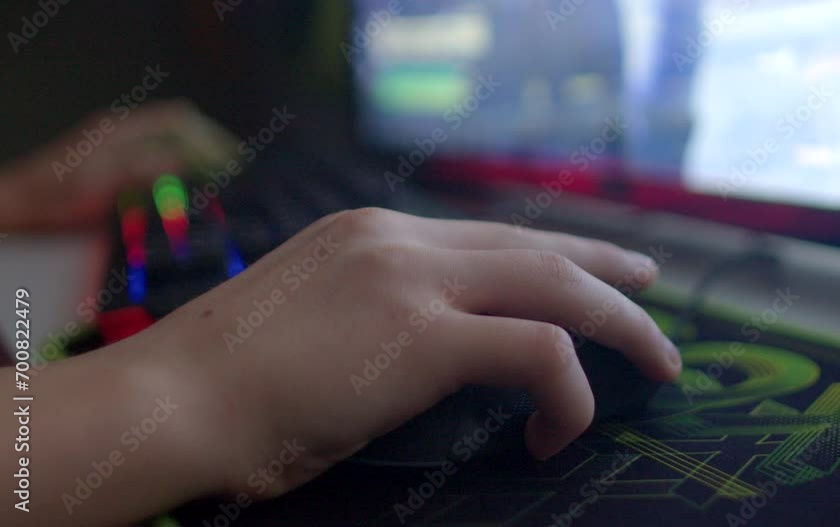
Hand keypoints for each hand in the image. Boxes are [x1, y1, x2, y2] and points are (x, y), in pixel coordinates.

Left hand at [0, 99, 236, 229]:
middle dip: (209, 149)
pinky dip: (178, 176)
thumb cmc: (56, 195)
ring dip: (195, 163)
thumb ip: (148, 165)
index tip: (234, 162)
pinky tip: (184, 196)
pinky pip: (157, 164)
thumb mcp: (105, 179)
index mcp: (123, 128)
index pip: (180, 119)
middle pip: (180, 130)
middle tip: (233, 176)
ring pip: (170, 147)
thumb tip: (191, 159)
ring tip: (217, 186)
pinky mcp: (115, 170)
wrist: (20, 209)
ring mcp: (118, 150)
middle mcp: (123, 134)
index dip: (210, 137)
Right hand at [147, 208, 681, 497]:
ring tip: (657, 360)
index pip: (491, 234)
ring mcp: (411, 280)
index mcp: (373, 236)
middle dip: (607, 272)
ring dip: (617, 322)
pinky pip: (536, 351)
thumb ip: (379, 317)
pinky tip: (557, 432)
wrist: (168, 401)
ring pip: (555, 284)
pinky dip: (566, 391)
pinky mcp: (420, 334)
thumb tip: (433, 349)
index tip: (595, 266)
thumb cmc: (228, 386)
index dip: (554, 250)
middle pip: (538, 246)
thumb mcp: (314, 325)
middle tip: (651, 291)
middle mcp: (399, 241)